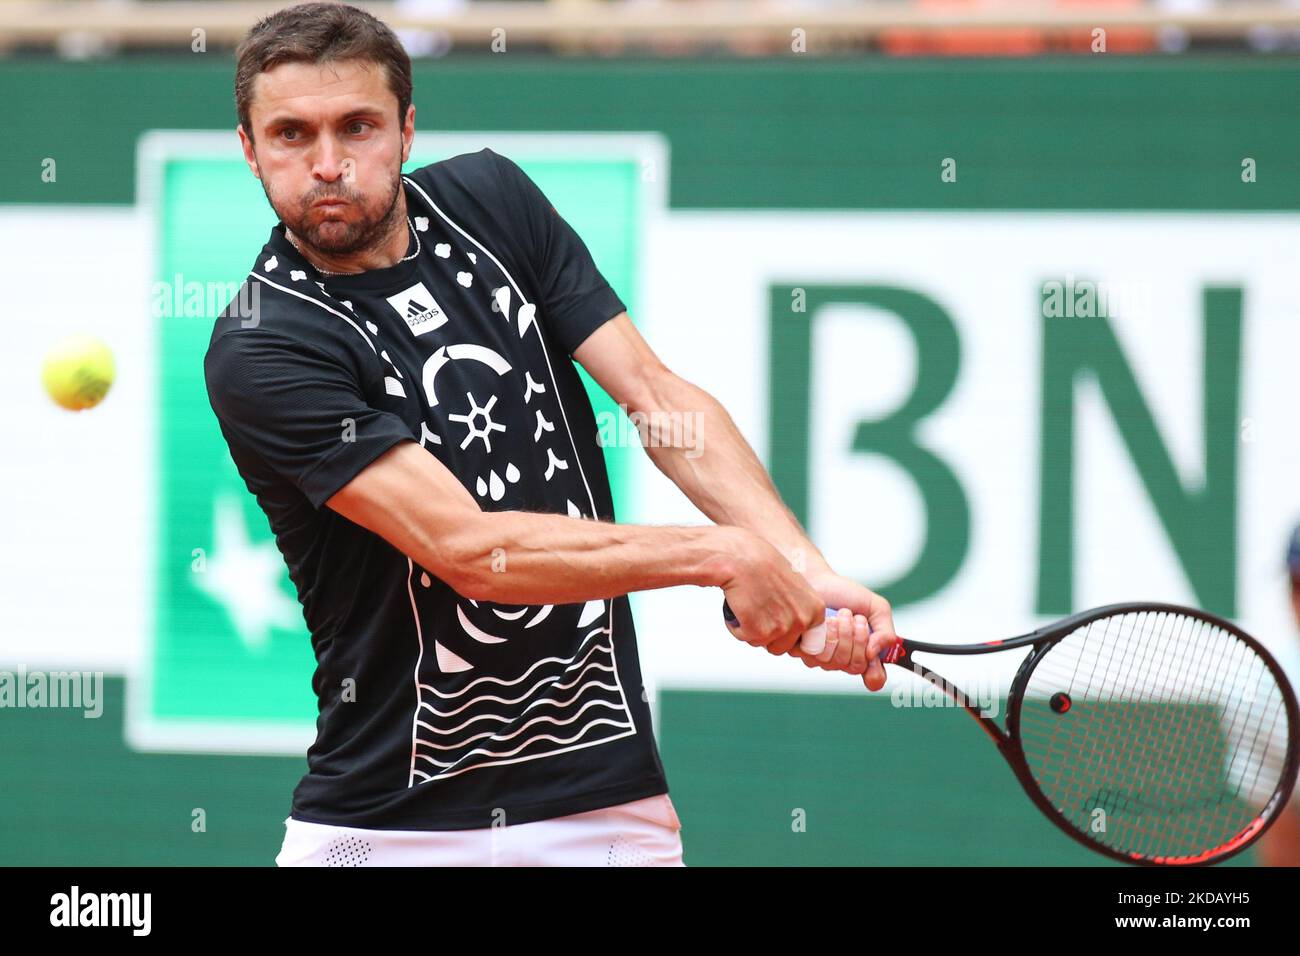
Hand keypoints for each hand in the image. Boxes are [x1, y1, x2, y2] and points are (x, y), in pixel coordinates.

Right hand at [720, 529, 827, 655]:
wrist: (741, 557)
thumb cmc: (763, 566)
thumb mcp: (795, 586)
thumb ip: (799, 608)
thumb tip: (794, 629)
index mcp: (816, 610)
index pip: (805, 639)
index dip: (787, 631)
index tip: (776, 615)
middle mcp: (803, 621)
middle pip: (782, 646)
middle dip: (767, 633)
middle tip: (758, 608)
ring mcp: (782, 628)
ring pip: (763, 643)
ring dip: (751, 629)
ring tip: (749, 603)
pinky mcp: (759, 632)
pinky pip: (744, 637)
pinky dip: (736, 625)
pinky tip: (738, 604)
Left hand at [788, 571, 898, 691]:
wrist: (818, 579)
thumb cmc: (846, 594)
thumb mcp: (876, 608)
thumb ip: (886, 632)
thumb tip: (874, 654)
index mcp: (863, 653)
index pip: (874, 679)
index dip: (876, 673)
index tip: (875, 658)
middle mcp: (842, 660)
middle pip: (856, 666)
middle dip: (860, 638)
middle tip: (857, 618)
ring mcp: (821, 658)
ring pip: (837, 661)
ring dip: (843, 633)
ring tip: (841, 614)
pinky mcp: (802, 650)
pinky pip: (818, 654)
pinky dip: (827, 633)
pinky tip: (825, 620)